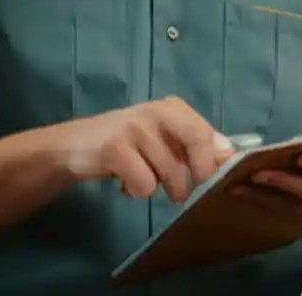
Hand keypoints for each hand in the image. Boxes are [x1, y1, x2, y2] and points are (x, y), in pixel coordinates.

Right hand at [59, 96, 234, 202]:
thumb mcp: (162, 139)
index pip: (206, 132)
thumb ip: (194, 144)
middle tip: (187, 194)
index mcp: (173, 108)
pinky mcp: (114, 148)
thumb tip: (228, 153)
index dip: (214, 161)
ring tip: (147, 181)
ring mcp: (134, 127)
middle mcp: (156, 111)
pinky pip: (144, 183)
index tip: (212, 183)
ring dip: (163, 188)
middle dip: (199, 173)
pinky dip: (139, 191)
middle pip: (196, 139)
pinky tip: (126, 182)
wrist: (73, 145)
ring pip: (170, 170)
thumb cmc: (127, 144)